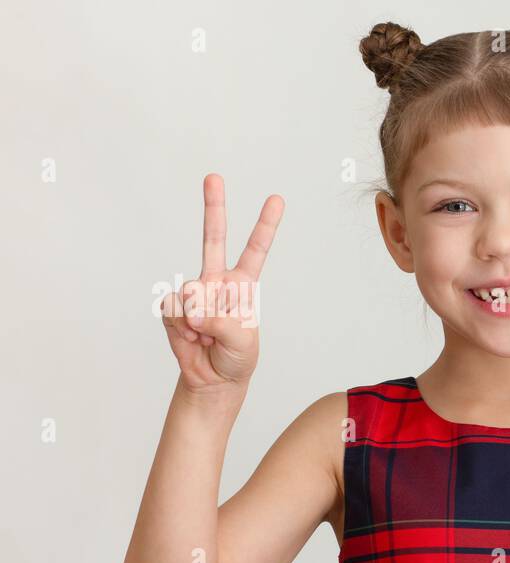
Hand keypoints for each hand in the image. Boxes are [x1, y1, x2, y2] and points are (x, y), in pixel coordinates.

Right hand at [159, 173, 283, 394]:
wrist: (212, 378)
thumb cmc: (236, 357)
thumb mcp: (243, 342)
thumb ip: (222, 321)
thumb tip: (194, 308)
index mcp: (243, 285)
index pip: (255, 250)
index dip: (265, 226)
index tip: (276, 199)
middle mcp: (218, 281)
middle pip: (213, 238)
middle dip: (213, 207)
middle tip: (213, 177)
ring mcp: (194, 291)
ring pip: (192, 291)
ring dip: (199, 321)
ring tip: (207, 335)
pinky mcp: (174, 305)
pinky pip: (174, 307)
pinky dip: (182, 326)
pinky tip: (191, 336)